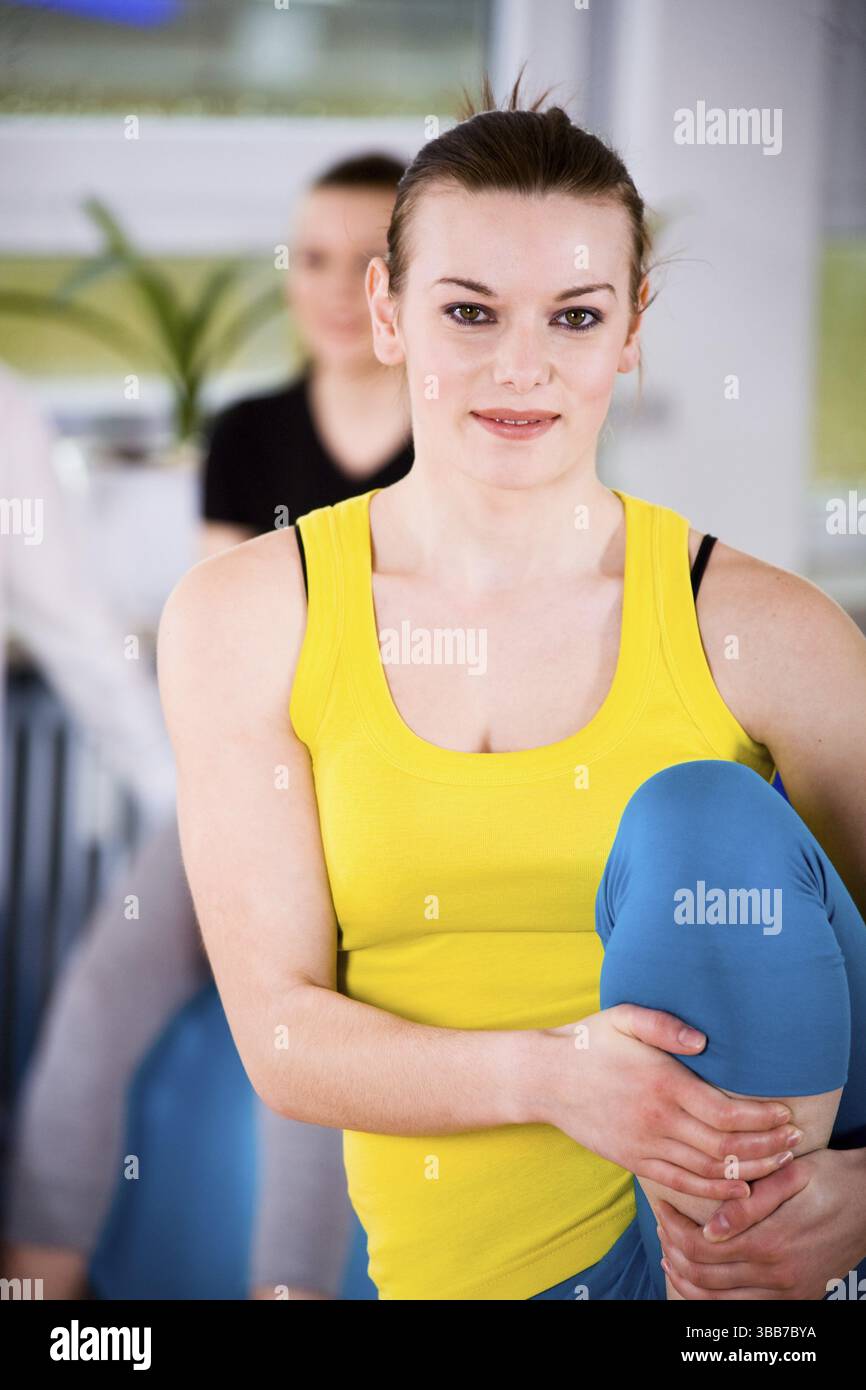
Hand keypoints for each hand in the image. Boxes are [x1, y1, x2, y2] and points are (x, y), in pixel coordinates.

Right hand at [539, 1005, 799, 1201]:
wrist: (545, 1078)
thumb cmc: (589, 1042)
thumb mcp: (625, 1018)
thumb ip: (665, 1025)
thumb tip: (704, 1041)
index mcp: (663, 1085)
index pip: (727, 1114)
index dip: (762, 1119)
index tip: (784, 1114)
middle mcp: (658, 1120)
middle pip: (726, 1148)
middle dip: (766, 1147)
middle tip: (792, 1140)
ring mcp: (645, 1145)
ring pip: (709, 1171)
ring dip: (748, 1171)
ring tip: (775, 1163)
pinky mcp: (634, 1160)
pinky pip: (681, 1184)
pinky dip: (714, 1191)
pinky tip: (737, 1187)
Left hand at [656, 1147, 865, 1298]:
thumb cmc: (830, 1179)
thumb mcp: (790, 1177)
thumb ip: (747, 1204)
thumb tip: (709, 1228)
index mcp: (770, 1242)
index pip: (700, 1246)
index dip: (672, 1228)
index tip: (662, 1205)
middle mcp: (777, 1276)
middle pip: (703, 1277)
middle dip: (673, 1250)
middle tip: (662, 1226)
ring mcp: (788, 1293)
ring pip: (718, 1301)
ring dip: (687, 1279)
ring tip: (672, 1254)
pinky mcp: (797, 1299)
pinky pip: (744, 1310)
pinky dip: (714, 1299)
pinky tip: (701, 1279)